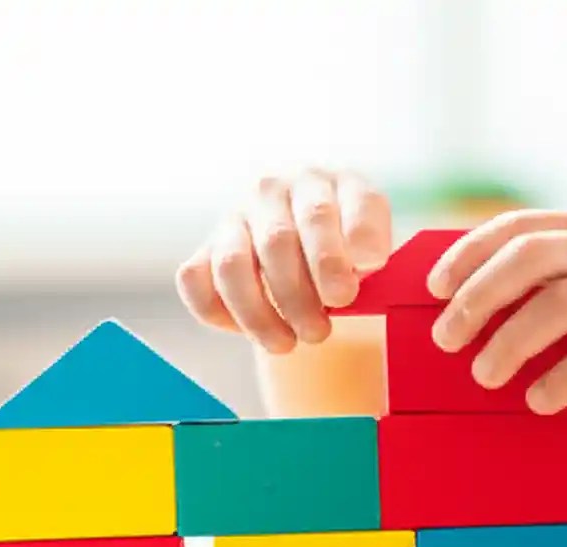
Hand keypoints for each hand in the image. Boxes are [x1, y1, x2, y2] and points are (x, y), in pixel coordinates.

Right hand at [176, 169, 391, 353]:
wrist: (313, 248)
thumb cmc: (347, 246)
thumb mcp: (371, 237)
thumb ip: (371, 244)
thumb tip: (361, 260)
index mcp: (319, 182)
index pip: (318, 215)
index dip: (330, 261)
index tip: (345, 296)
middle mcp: (272, 190)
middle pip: (276, 243)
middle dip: (299, 297)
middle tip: (320, 332)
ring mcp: (235, 217)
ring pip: (232, 266)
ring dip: (259, 315)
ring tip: (288, 343)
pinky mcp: (206, 248)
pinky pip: (194, 280)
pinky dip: (219, 314)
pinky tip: (252, 332)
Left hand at [426, 209, 566, 413]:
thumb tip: (489, 304)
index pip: (519, 226)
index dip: (469, 253)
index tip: (434, 285)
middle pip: (528, 259)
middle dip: (476, 298)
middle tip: (445, 338)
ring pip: (559, 304)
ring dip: (510, 342)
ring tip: (484, 376)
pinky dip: (563, 378)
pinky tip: (538, 400)